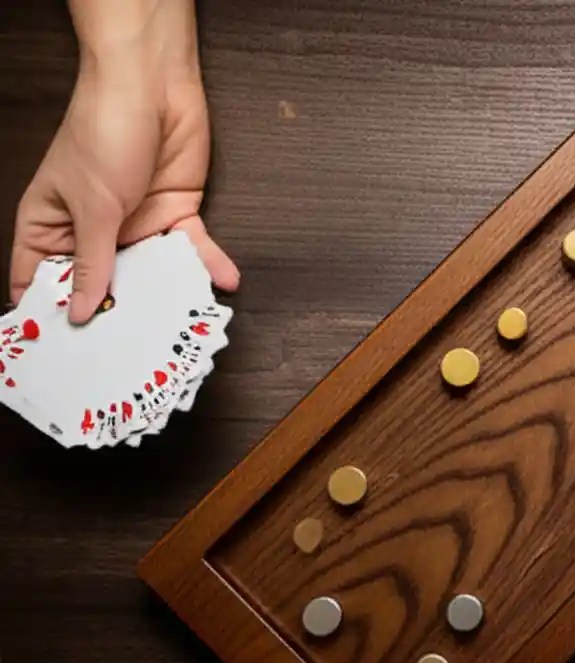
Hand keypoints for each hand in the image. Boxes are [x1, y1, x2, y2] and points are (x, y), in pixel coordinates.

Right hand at [10, 0, 236, 323]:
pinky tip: (227, 282)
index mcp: (51, 226)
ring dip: (167, 297)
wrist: (153, 88)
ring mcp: (135, 224)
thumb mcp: (93, 207)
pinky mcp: (175, 213)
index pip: (43, 280)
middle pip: (102, 285)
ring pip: (151, 273)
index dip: (50, 314)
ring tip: (180, 334)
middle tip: (131, 357)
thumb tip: (81, 310)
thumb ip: (92, 262)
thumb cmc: (103, 134)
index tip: (65, 354)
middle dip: (118, 316)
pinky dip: (208, 264)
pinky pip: (192, 249)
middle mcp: (93, 231)